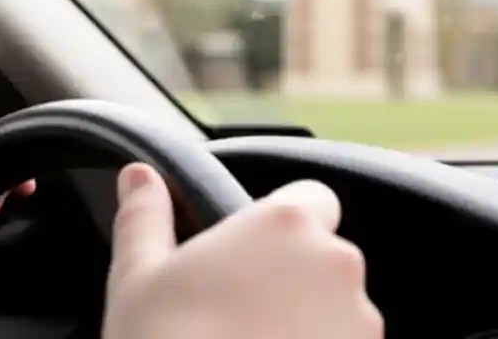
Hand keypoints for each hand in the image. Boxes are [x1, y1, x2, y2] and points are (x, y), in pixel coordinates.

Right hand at [103, 163, 382, 338]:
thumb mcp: (137, 277)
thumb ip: (145, 216)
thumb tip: (139, 176)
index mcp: (285, 224)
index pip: (313, 198)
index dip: (283, 224)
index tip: (251, 253)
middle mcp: (336, 264)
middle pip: (325, 257)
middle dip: (293, 279)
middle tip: (238, 311)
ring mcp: (360, 322)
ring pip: (338, 310)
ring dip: (311, 322)